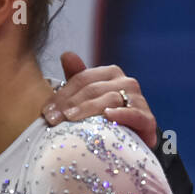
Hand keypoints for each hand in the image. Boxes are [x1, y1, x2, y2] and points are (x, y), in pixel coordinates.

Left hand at [42, 51, 157, 149]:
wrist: (132, 138)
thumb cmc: (104, 116)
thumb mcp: (88, 97)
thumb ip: (77, 77)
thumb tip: (66, 54)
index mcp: (110, 74)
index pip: (81, 79)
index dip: (61, 95)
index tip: (46, 112)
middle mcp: (126, 82)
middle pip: (92, 89)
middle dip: (70, 104)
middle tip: (53, 119)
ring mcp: (138, 99)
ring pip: (109, 99)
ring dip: (88, 109)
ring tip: (70, 119)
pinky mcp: (148, 119)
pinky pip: (134, 114)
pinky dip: (122, 114)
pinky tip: (107, 116)